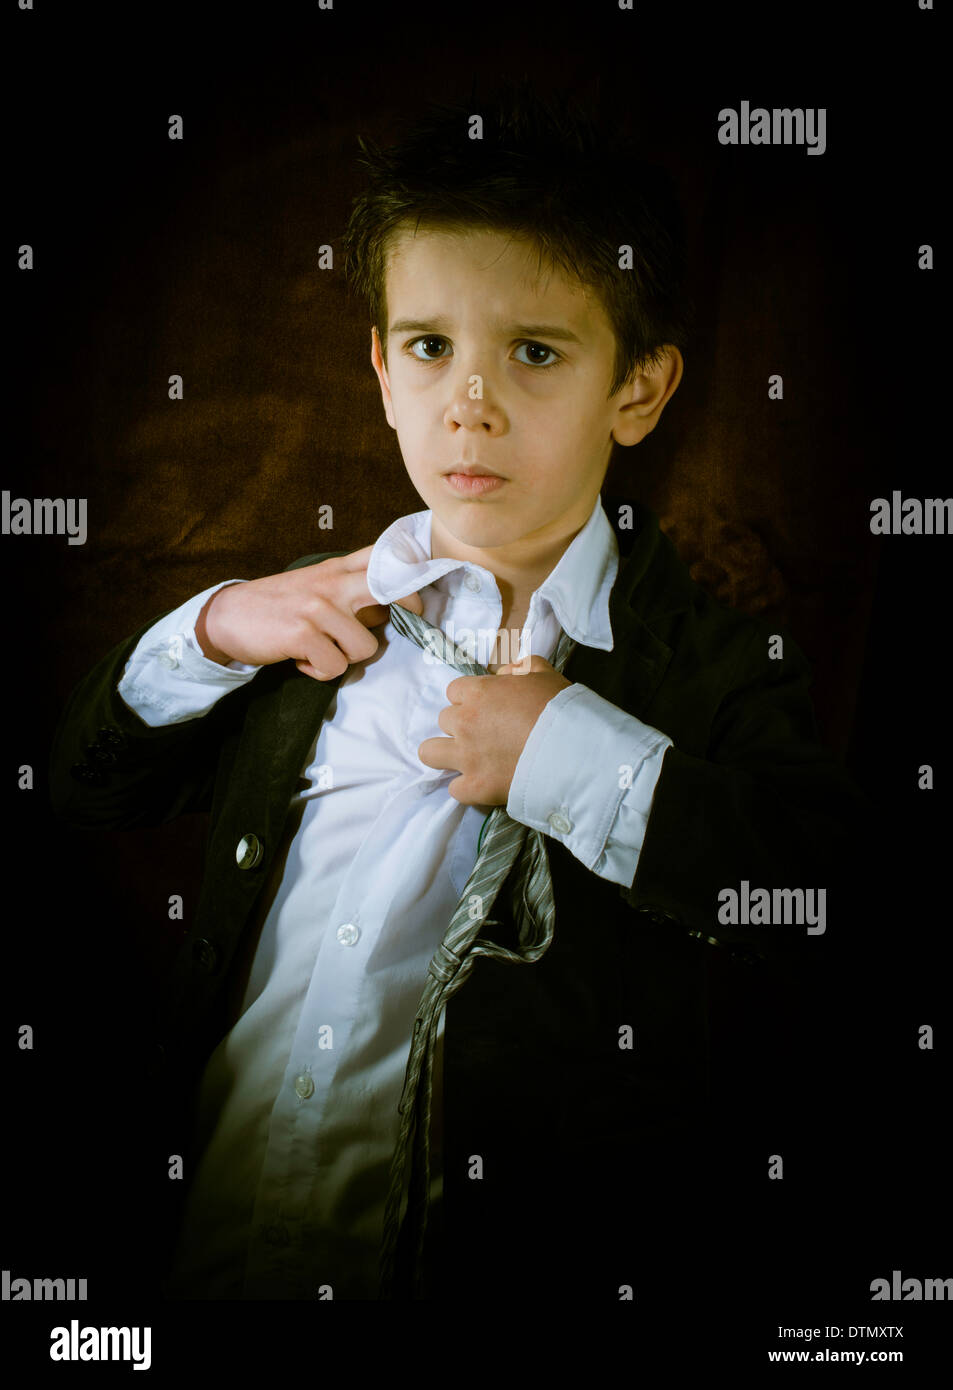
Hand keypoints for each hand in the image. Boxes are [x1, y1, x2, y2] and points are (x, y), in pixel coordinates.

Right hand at [195, 544, 423, 678]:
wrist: (228, 616)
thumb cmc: (278, 605)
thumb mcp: (316, 585)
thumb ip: (351, 591)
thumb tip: (390, 612)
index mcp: (338, 568)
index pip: (385, 556)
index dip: (413, 572)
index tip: (420, 593)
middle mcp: (332, 582)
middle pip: (391, 587)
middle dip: (408, 608)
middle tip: (408, 622)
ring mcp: (318, 607)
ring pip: (366, 647)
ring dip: (346, 658)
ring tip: (321, 651)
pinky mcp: (303, 633)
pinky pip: (335, 667)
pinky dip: (319, 672)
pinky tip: (302, 661)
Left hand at [418, 654, 572, 804]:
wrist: (574, 751)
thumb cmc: (560, 708)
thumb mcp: (543, 673)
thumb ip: (520, 667)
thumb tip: (506, 673)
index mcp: (478, 693)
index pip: (454, 691)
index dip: (470, 700)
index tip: (487, 709)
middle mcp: (465, 723)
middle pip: (444, 720)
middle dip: (461, 725)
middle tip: (485, 734)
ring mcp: (467, 756)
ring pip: (429, 753)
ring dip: (445, 754)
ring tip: (467, 759)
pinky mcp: (476, 787)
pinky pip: (455, 789)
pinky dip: (468, 788)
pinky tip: (484, 784)